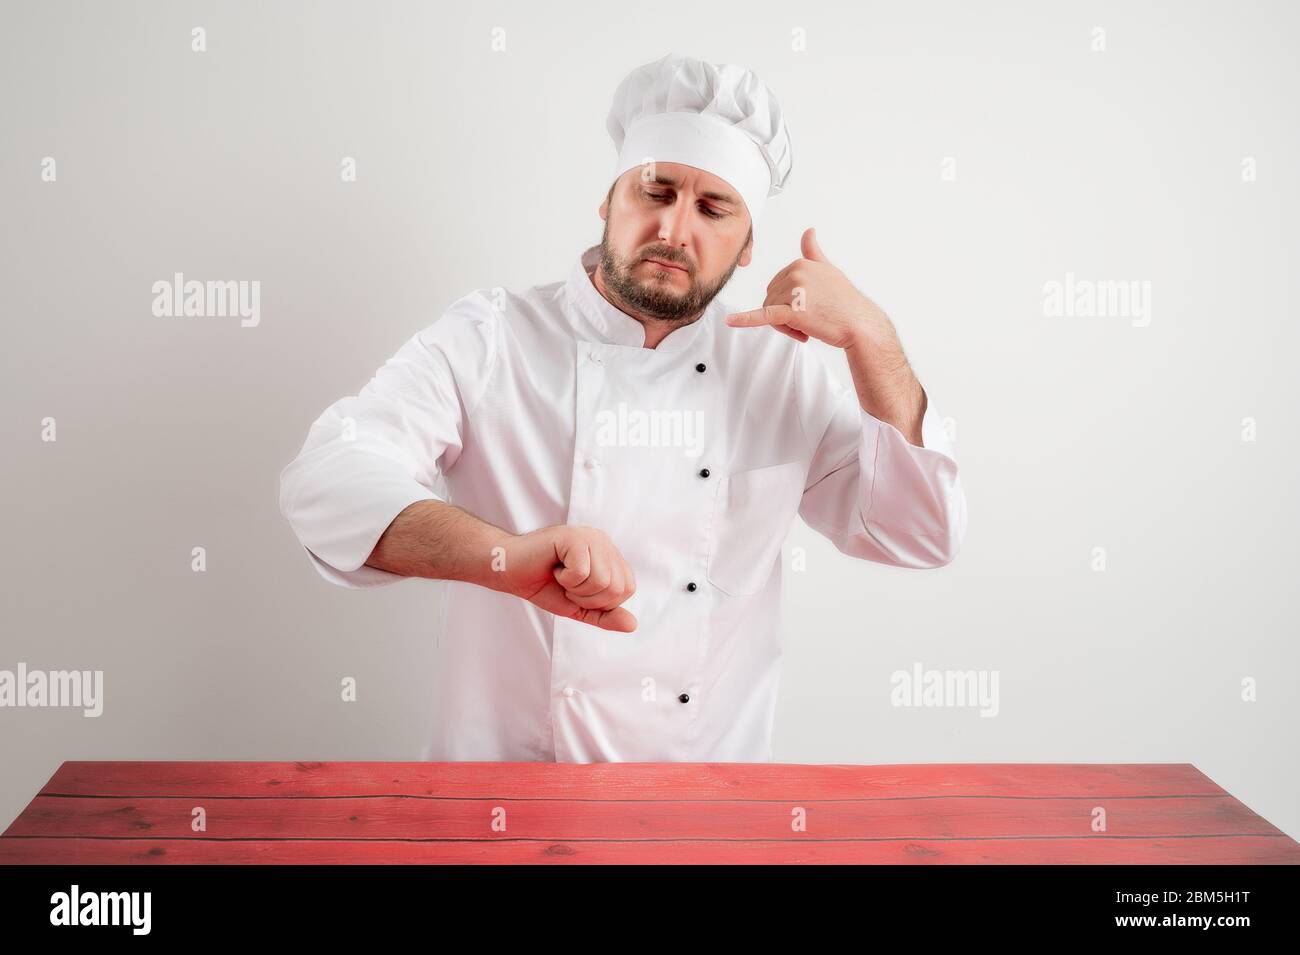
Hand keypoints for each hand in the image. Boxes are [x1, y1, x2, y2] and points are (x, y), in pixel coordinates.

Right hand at [497, 525, 636, 631]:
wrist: (509, 572)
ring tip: (560, 576)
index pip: (626, 589)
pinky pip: (582, 572)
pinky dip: (565, 579)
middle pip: (617, 587)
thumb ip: (604, 615)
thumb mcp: (578, 607)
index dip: (600, 602)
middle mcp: (603, 542)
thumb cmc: (542, 585)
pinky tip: (553, 568)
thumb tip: (632, 625)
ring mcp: (590, 537)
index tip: (576, 591)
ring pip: (602, 581)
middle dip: (587, 597)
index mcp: (609, 555)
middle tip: (566, 585)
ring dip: (575, 589)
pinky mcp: (573, 537)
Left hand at [723, 227, 925, 444]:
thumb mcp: (828, 270)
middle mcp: (795, 273)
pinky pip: (763, 316)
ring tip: (808, 329)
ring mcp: (793, 291)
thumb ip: (813, 252)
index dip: (788, 303)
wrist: (860, 325)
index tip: (808, 310)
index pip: (776, 287)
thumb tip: (808, 231)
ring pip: (770, 313)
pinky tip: (730, 321)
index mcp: (799, 263)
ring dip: (785, 326)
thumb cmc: (845, 301)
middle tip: (809, 323)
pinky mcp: (791, 311)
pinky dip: (745, 320)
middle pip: (771, 299)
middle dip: (784, 315)